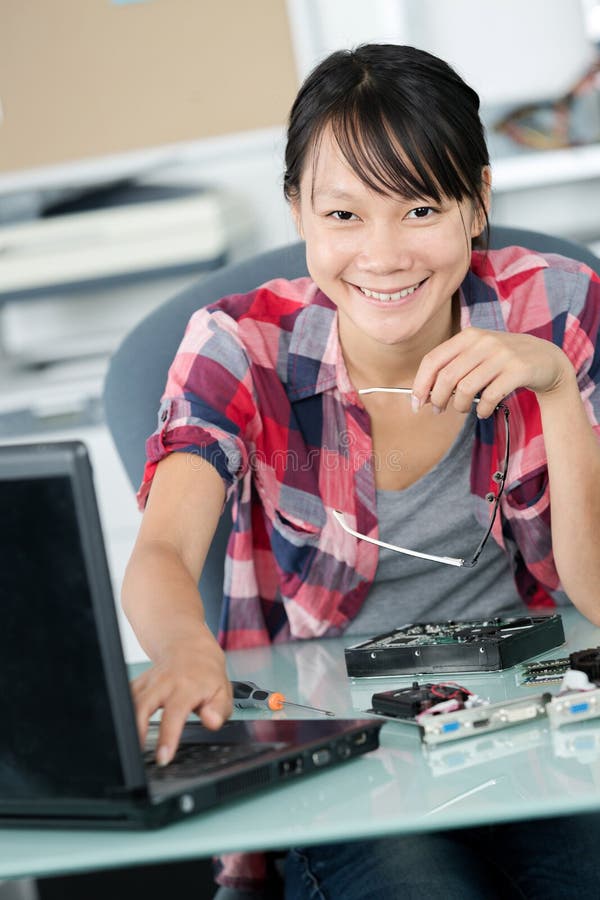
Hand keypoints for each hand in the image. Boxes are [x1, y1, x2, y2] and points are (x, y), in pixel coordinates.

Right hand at [131, 627, 231, 765]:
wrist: (192, 650)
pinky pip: (126, 696)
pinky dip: (122, 713)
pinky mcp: (139, 682)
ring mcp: (150, 681)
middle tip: (138, 754)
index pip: (174, 714)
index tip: (163, 757)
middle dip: (137, 730)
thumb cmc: (207, 676)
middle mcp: (165, 683)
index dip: (168, 737)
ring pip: (131, 701)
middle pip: (143, 705)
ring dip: (127, 724)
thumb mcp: (222, 692)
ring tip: (130, 747)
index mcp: (187, 687)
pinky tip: (124, 729)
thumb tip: (212, 722)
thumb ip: (218, 710)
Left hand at [412, 327, 573, 417]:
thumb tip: (422, 395)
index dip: (420, 384)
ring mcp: (502, 354)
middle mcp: (483, 342)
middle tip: (438, 410)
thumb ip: (452, 369)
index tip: (416, 404)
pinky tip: (483, 411)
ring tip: (463, 409)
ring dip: (459, 406)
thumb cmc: (502, 362)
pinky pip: (489, 397)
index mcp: (468, 336)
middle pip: (446, 377)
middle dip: (437, 399)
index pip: (433, 359)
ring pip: (465, 388)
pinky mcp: (518, 370)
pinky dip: (482, 410)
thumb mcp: (477, 356)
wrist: (546, 359)